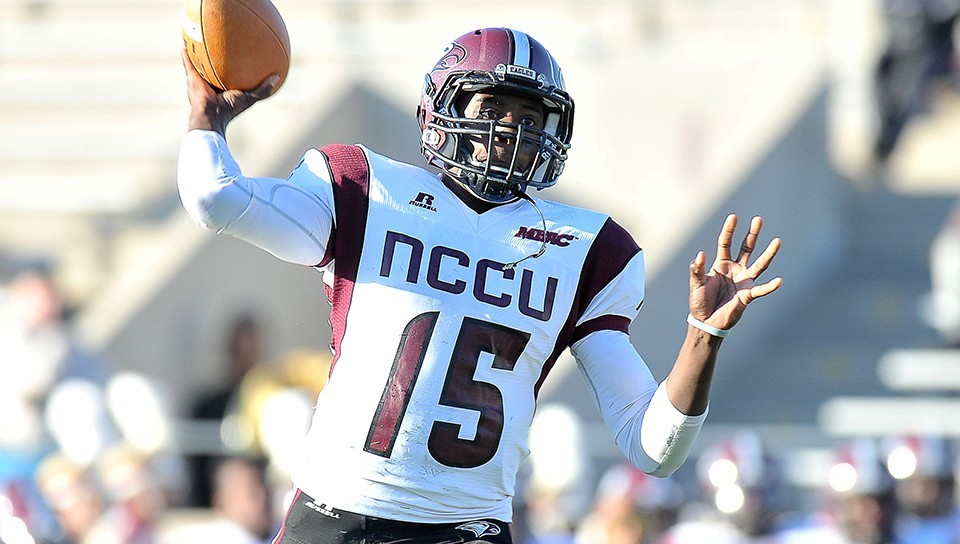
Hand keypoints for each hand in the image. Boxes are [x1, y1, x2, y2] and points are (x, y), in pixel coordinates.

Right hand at [181, 47, 278, 135]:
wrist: (212, 115)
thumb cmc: (231, 109)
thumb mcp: (249, 97)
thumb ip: (262, 89)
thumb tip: (276, 76)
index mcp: (224, 88)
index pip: (229, 74)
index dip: (232, 65)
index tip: (237, 54)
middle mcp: (211, 83)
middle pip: (212, 66)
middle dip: (214, 55)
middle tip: (217, 41)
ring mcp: (200, 81)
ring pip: (198, 63)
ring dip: (197, 52)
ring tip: (197, 37)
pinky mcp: (191, 78)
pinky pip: (188, 63)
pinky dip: (185, 53)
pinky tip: (184, 41)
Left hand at [689, 214, 781, 330]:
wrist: (706, 323)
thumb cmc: (700, 302)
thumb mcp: (696, 284)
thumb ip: (697, 270)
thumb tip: (700, 254)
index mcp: (721, 264)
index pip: (726, 243)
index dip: (729, 230)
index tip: (734, 216)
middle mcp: (735, 270)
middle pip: (746, 248)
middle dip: (752, 234)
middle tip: (758, 219)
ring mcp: (743, 281)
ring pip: (759, 264)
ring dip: (768, 253)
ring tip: (777, 241)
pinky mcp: (748, 295)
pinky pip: (761, 290)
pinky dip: (770, 286)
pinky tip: (779, 281)